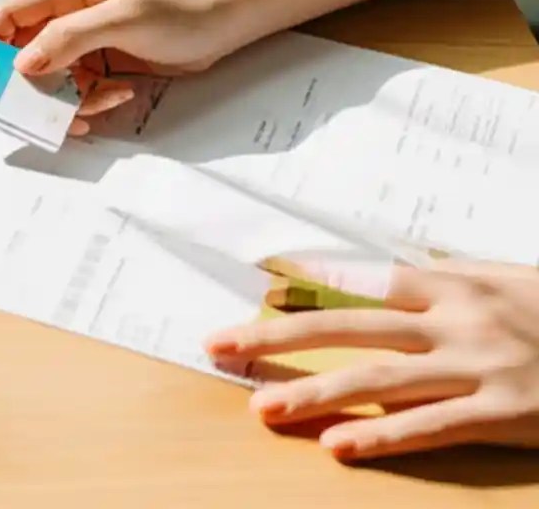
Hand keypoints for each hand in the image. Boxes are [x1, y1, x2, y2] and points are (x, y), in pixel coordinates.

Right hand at [0, 0, 252, 134]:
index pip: (9, 15)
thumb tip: (22, 64)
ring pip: (52, 82)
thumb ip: (68, 39)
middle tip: (30, 112)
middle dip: (27, 85)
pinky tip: (116, 97)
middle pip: (24, 54)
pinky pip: (79, 93)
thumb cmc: (176, 10)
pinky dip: (92, 103)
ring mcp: (84, 45)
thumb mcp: (119, 19)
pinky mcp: (101, 66)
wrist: (223, 24)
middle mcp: (68, 18)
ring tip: (96, 105)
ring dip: (68, 100)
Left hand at [206, 259, 538, 460]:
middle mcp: (455, 319)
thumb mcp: (503, 280)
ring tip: (262, 408)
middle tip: (221, 345)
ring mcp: (478, 366)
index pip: (364, 279)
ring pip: (378, 380)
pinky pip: (431, 426)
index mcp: (453, 283)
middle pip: (349, 327)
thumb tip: (380, 279)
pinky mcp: (503, 412)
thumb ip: (444, 282)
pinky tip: (339, 447)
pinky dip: (382, 436)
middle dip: (278, 337)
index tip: (253, 284)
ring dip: (314, 394)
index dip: (307, 282)